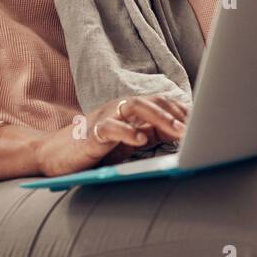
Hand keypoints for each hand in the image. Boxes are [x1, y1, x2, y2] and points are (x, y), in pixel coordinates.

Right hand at [35, 95, 189, 176]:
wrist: (53, 155)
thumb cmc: (94, 150)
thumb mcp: (128, 141)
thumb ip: (151, 133)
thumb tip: (182, 132)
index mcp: (131, 111)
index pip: (162, 103)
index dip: (182, 111)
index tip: (203, 122)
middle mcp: (120, 109)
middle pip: (152, 101)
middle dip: (176, 112)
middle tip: (195, 128)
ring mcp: (105, 118)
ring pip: (135, 107)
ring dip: (159, 117)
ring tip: (177, 129)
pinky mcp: (90, 134)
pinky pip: (110, 128)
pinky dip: (127, 132)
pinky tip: (141, 140)